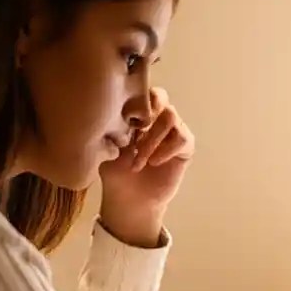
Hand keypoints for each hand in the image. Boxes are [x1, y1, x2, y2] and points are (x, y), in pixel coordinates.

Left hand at [99, 87, 194, 246]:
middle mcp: (157, 117)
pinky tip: (154, 162)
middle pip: (161, 96)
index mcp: (137, 113)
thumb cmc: (115, 173)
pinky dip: (166, 149)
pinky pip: (182, 137)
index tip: (122, 119)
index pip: (142, 89)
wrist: (129, 201)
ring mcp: (172, 131)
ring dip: (153, 137)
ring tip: (140, 158)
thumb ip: (112, 126)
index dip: (135, 98)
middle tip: (134, 134)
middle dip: (146, 114)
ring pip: (171, 116)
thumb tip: (114, 111)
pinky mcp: (184, 147)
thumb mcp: (106, 146)